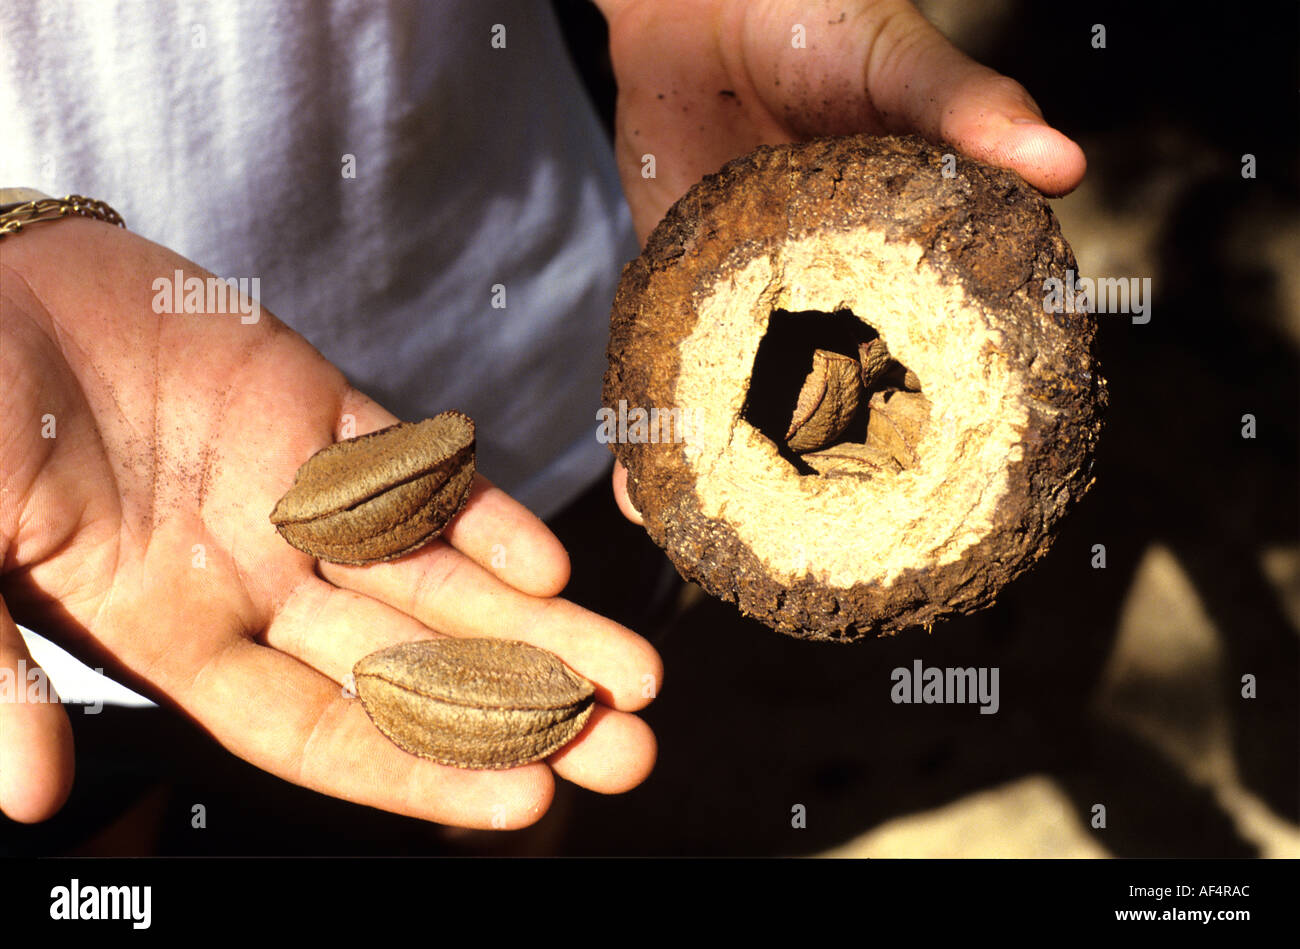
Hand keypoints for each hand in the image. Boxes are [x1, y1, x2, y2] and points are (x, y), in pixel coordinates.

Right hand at [0, 219, 659, 827]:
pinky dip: (477, 510)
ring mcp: (294, 492)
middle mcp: (252, 576)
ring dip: (534, 622)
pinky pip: (412, 467)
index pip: (317, 728)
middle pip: (408, 663)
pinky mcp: (317, 406)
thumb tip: (28, 798)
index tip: (521, 801)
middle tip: (625, 748)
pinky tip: (547, 559)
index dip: (415, 767)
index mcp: (173, 630)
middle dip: (516, 705)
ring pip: (436, 575)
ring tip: (632, 672)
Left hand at [599, 0, 1086, 514]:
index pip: (941, 358)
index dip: (950, 435)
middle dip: (834, 489)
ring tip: (726, 557)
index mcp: (905, 259)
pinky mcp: (685, 290)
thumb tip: (1066, 162)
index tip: (959, 521)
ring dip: (735, 480)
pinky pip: (671, 371)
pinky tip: (640, 486)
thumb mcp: (896, 57)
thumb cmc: (815, 10)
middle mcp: (835, 296)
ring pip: (751, 408)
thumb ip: (968, 107)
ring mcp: (756, 302)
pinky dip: (655, 423)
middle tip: (836, 574)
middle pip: (843, 408)